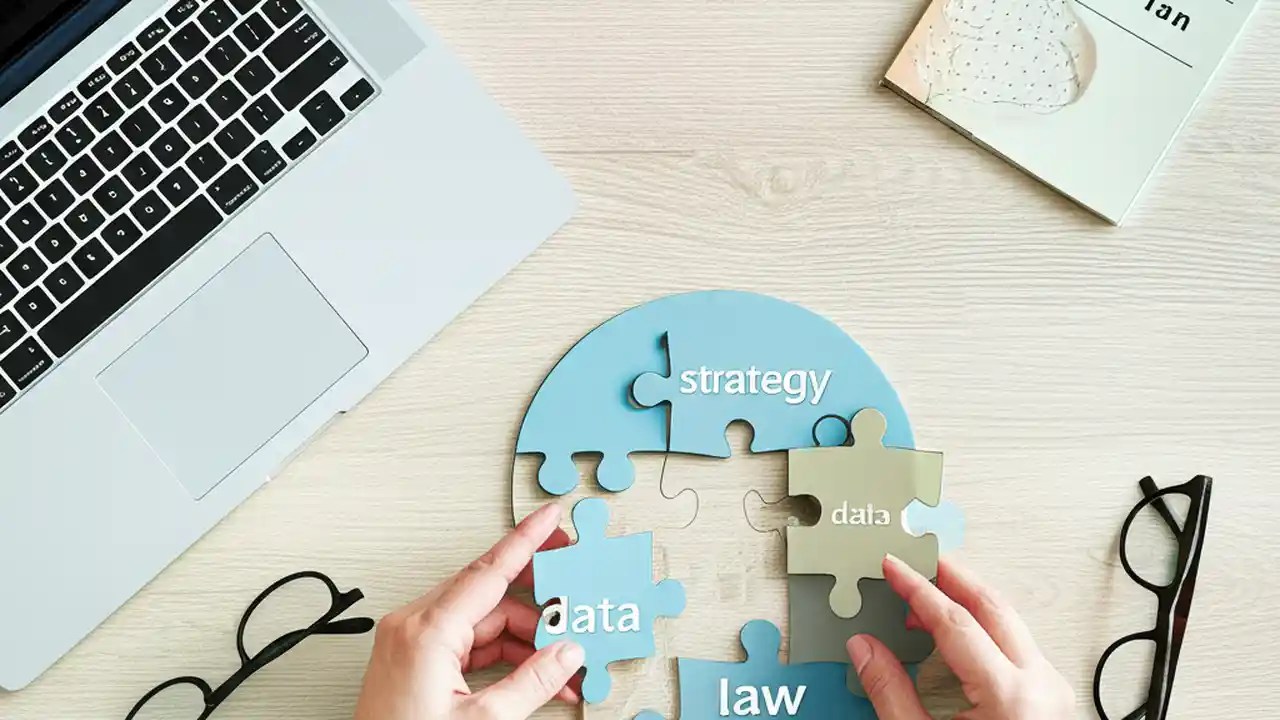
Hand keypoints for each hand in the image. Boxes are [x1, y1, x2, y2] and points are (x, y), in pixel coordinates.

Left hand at [354, 504, 583, 719]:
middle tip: (571, 590)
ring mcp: (410, 643)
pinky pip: (466, 641)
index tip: (549, 518)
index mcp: (426, 631)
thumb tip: (567, 653)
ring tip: (561, 661)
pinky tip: (532, 669)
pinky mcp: (413, 661)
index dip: (525, 540)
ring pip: (481, 621)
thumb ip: (533, 681)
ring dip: (523, 636)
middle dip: (536, 602)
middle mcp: (412, 627)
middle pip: (488, 595)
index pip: (488, 571)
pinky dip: (500, 652)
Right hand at [847, 555, 1074, 718]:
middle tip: (914, 561)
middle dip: (950, 577)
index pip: (954, 620)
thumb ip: (890, 693)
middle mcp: (1041, 686)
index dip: (917, 589)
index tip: (893, 567)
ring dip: (967, 603)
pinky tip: (955, 636)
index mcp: (1010, 695)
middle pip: (992, 606)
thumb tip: (864, 649)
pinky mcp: (1053, 701)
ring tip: (926, 599)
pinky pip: (1017, 646)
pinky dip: (983, 630)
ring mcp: (1053, 692)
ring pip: (1010, 622)